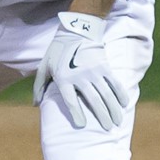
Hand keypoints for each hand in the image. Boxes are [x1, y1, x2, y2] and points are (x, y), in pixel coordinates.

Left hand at [32, 11, 129, 129]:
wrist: (77, 30)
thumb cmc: (58, 50)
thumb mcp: (44, 66)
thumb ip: (39, 86)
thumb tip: (35, 104)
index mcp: (64, 78)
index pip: (70, 100)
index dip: (76, 113)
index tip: (81, 125)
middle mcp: (80, 76)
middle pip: (93, 100)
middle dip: (102, 116)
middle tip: (107, 129)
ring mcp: (94, 71)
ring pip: (106, 94)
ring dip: (113, 109)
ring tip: (117, 122)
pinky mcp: (104, 66)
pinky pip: (115, 83)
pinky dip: (120, 94)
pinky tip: (124, 104)